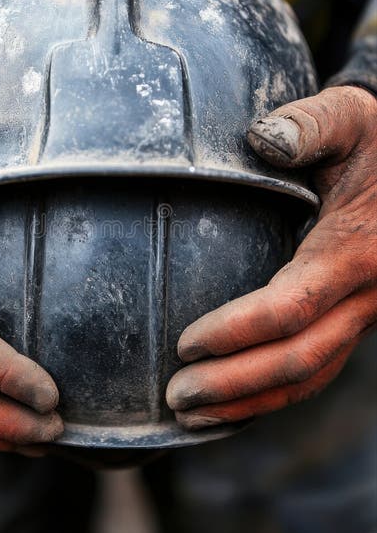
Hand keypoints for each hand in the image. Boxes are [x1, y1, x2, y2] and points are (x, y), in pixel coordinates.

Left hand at [167, 86, 376, 427]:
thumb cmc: (375, 138)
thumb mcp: (351, 116)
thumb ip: (311, 125)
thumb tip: (264, 140)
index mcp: (355, 249)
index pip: (292, 307)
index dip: (238, 332)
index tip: (186, 342)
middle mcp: (365, 293)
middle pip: (300, 360)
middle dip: (236, 385)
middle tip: (177, 396)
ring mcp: (364, 312)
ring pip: (312, 377)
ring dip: (252, 403)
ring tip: (193, 415)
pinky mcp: (355, 318)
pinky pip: (319, 370)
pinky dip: (275, 396)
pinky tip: (235, 407)